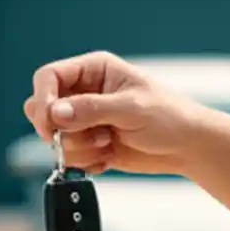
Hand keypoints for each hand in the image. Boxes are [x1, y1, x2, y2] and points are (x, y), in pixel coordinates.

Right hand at [22, 51, 209, 175]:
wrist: (187, 147)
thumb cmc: (169, 117)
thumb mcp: (131, 108)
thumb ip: (91, 109)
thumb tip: (56, 113)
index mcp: (94, 70)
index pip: (48, 77)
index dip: (44, 99)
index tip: (50, 123)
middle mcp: (84, 92)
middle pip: (42, 108)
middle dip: (59, 129)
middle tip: (87, 135)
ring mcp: (84, 120)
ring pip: (54, 137)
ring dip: (79, 147)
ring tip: (108, 143)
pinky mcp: (88, 143)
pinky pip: (68, 156)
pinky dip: (86, 161)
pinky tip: (110, 155)